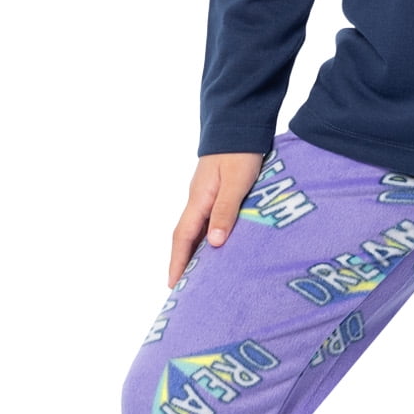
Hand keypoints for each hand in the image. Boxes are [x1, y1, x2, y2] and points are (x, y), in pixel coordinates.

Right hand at [168, 152, 265, 285]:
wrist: (239, 124)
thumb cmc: (240, 152)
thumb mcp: (236, 182)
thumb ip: (226, 211)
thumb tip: (213, 243)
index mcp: (199, 199)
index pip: (183, 237)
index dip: (178, 261)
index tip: (173, 285)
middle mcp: (199, 200)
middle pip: (186, 237)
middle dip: (182, 261)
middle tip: (183, 288)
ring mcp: (206, 195)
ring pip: (197, 229)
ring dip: (196, 251)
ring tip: (200, 275)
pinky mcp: (217, 191)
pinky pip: (208, 220)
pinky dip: (208, 237)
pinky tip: (217, 247)